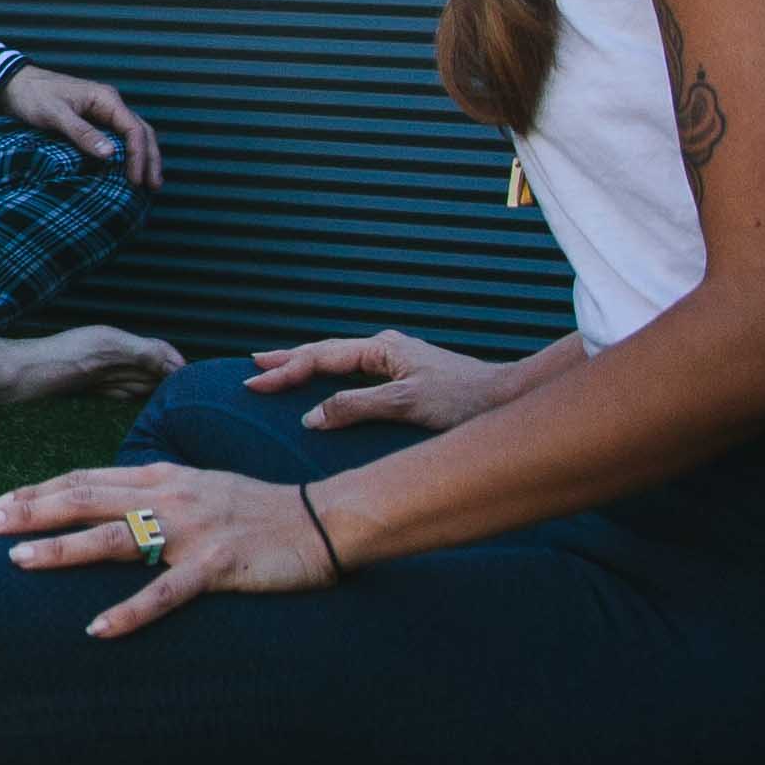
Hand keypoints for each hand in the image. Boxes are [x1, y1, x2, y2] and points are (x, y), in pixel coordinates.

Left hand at [0, 459, 332, 638]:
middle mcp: (169, 497)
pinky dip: (130, 611)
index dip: (38, 491)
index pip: (85, 479)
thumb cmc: (257, 509)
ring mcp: (192, 531)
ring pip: (115, 538)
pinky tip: (97, 629)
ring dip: (62, 550)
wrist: (324, 520)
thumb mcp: (198, 487)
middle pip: (85, 499)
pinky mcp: (218, 567)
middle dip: (30, 512)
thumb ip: (153, 492)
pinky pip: (166, 592)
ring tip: (17, 562)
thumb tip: (105, 500)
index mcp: (161, 478)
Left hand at [2, 63, 163, 187]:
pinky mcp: (93, 121)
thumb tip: (111, 155)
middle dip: (150, 159)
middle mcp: (109, 104)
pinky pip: (119, 138)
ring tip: (149, 183)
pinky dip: (129, 155)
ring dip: (144, 157)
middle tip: (153, 186)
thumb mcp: (54, 114)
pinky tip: (129, 171)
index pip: (134, 129)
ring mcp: (103, 113)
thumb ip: (81, 132)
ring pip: (134, 135)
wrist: (13, 84)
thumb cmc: (32, 95)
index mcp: (105, 98)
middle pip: (142, 132)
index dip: (139, 155)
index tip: (135, 180)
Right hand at [246, 329, 520, 435]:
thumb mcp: (405, 404)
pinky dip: (332, 376)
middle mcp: (386, 349)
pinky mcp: (407, 377)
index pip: (321, 357)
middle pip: (326, 352)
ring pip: (341, 361)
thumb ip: (356, 406)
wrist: (511, 398)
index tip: (253, 383)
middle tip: (255, 366)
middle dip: (289, 359)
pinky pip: (356, 373)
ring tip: (281, 368)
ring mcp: (397, 362)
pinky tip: (327, 381)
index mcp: (381, 348)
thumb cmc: (464, 399)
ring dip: (309, 365)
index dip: (285, 371)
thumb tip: (311, 416)